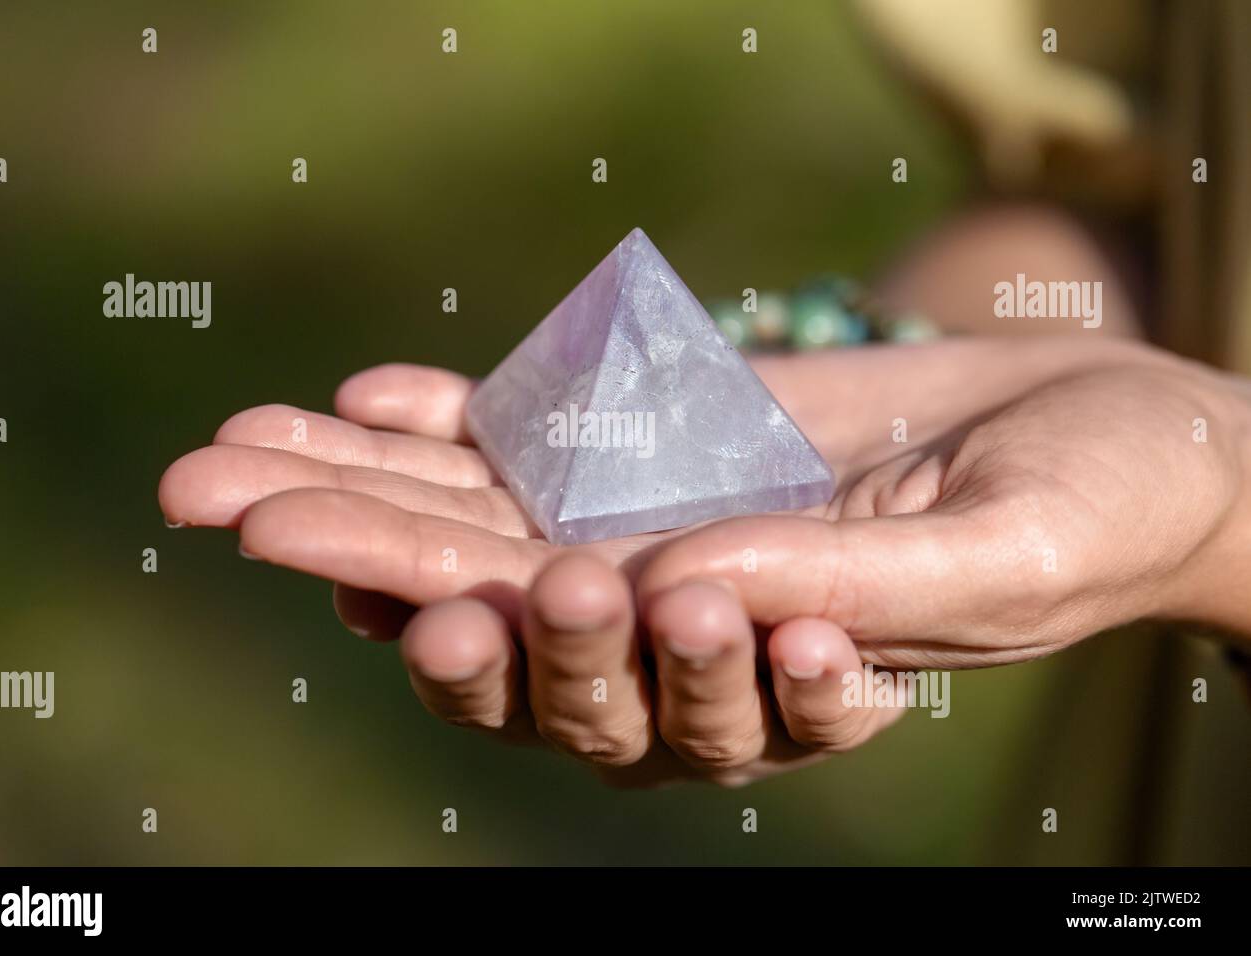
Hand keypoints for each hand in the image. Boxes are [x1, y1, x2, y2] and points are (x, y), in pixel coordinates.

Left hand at [158, 336, 1249, 784]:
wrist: (1106, 424)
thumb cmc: (1091, 512)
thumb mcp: (994, 563)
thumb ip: (845, 590)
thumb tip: (686, 581)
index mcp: (756, 694)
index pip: (606, 699)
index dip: (509, 655)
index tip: (437, 608)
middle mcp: (683, 620)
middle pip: (497, 608)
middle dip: (362, 558)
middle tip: (230, 511)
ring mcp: (663, 524)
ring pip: (485, 517)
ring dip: (354, 482)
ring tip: (226, 456)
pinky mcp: (667, 443)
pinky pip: (540, 438)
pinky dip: (453, 414)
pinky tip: (364, 392)